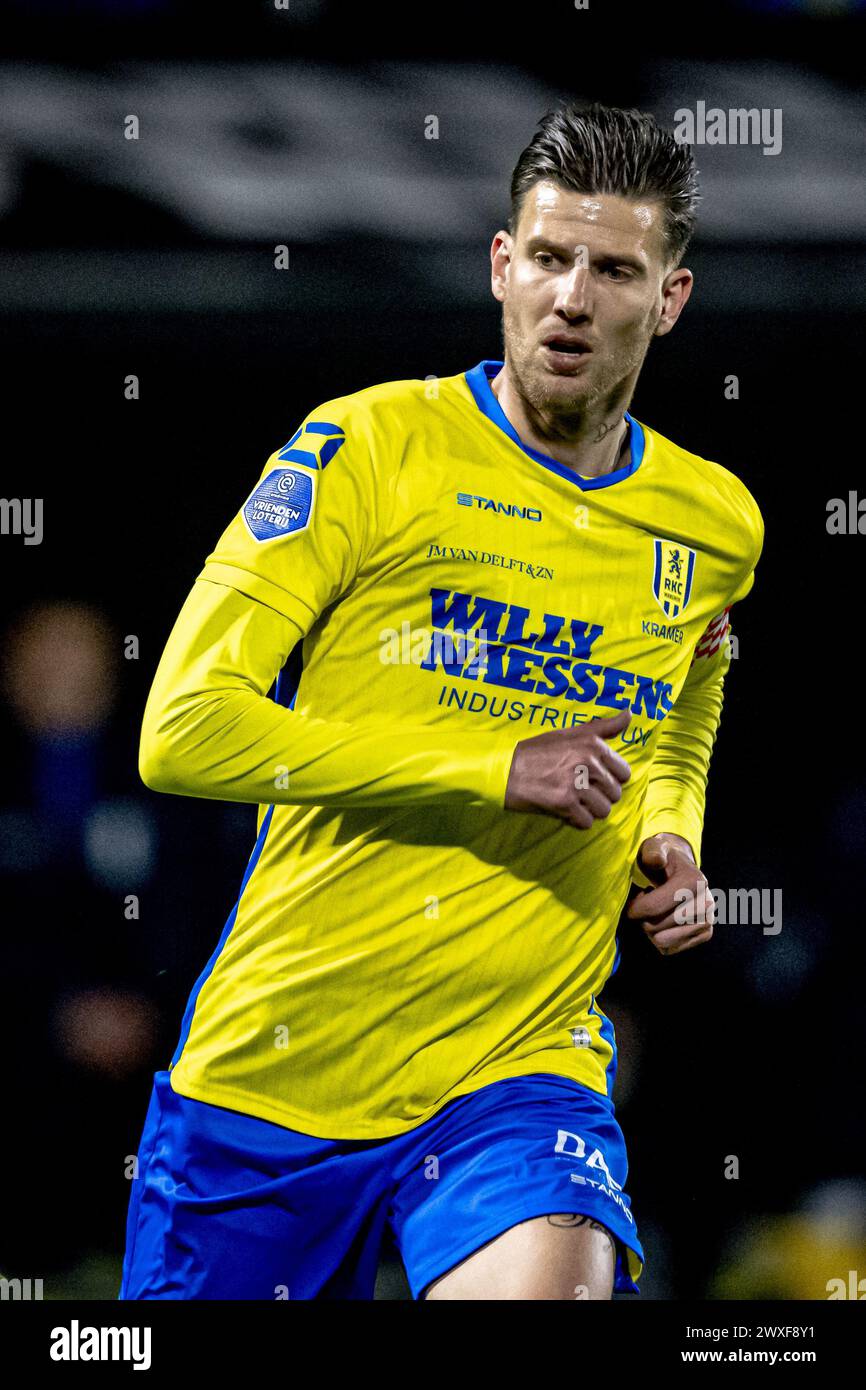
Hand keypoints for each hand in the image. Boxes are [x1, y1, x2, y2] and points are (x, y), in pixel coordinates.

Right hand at [504, 709, 631, 829]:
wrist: (503, 769)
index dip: (609, 779)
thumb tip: (630, 713)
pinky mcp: (564, 803)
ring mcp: (577, 783)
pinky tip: (562, 809)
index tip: (592, 778)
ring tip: (571, 800)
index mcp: (593, 744)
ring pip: (603, 810)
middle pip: (614, 794)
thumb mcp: (569, 732)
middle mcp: (588, 762)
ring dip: (588, 810)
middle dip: (599, 796)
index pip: (624, 773)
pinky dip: (575, 820)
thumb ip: (602, 727)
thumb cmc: (535, 751)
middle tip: (577, 790)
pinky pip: (586, 822)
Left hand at [626, 833, 714, 955]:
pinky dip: (659, 938)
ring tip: (655, 911)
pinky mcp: (705, 934)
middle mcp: (707, 903)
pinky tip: (663, 921)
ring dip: (650, 929)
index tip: (632, 900)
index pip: (653, 908)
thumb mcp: (654, 848)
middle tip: (646, 903)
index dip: (634, 908)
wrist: (682, 870)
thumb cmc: (662, 859)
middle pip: (655, 927)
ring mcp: (708, 920)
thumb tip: (657, 861)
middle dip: (642, 918)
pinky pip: (670, 949)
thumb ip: (652, 852)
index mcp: (694, 881)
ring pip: (662, 941)